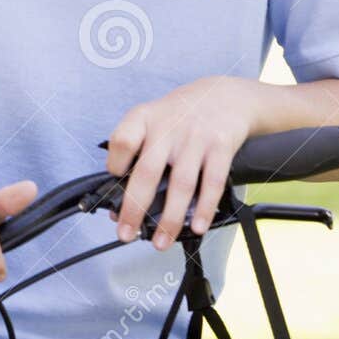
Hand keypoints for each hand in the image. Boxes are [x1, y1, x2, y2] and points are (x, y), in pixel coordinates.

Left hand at [105, 79, 250, 248]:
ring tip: (161, 242)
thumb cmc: (179, 116)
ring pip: (180, 184)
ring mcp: (195, 138)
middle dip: (134, 208)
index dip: (115, 165)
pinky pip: (211, 183)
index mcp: (144, 119)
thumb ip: (135, 150)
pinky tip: (197, 226)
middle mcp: (168, 127)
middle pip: (148, 171)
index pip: (122, 141)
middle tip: (126, 233)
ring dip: (170, 218)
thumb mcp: (152, 119)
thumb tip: (120, 197)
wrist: (224, 96)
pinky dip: (204, 208)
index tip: (114, 185)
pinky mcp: (221, 147)